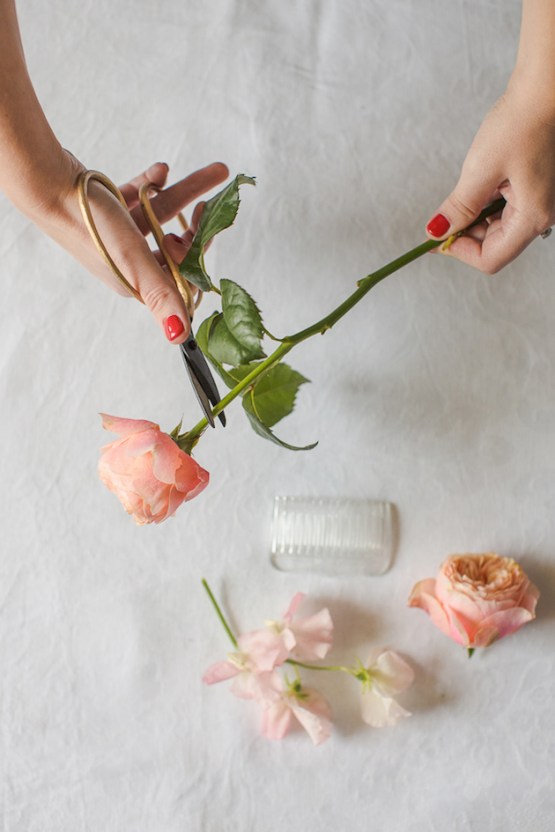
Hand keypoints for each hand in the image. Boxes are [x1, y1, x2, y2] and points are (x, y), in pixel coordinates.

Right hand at [34, 151, 227, 342]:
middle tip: (207, 207)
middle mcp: (130, 262)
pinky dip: (154, 183)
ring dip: (189, 193)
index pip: (180, 278)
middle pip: (175, 246)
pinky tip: (161, 170)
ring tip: (217, 172)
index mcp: (137, 282)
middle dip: (197, 226)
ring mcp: (120, 234)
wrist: (51, 183)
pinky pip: (142, 195)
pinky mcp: (112, 208)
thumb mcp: (134, 262)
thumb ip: (161, 297)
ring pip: (164, 215)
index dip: (195, 259)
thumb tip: (180, 337)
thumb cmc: (91, 224)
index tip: (195, 238)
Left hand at [425, 78, 554, 272]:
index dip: (460, 251)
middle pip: (495, 246)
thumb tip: (437, 232)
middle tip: (444, 214)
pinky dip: (488, 206)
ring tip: (469, 189)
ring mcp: (542, 205)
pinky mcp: (537, 192)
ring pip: (500, 230)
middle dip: (466, 234)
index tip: (438, 236)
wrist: (545, 91)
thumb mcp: (480, 170)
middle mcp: (543, 217)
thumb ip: (459, 208)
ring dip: (476, 220)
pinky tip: (483, 184)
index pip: (490, 259)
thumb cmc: (520, 124)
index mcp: (533, 217)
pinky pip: (508, 211)